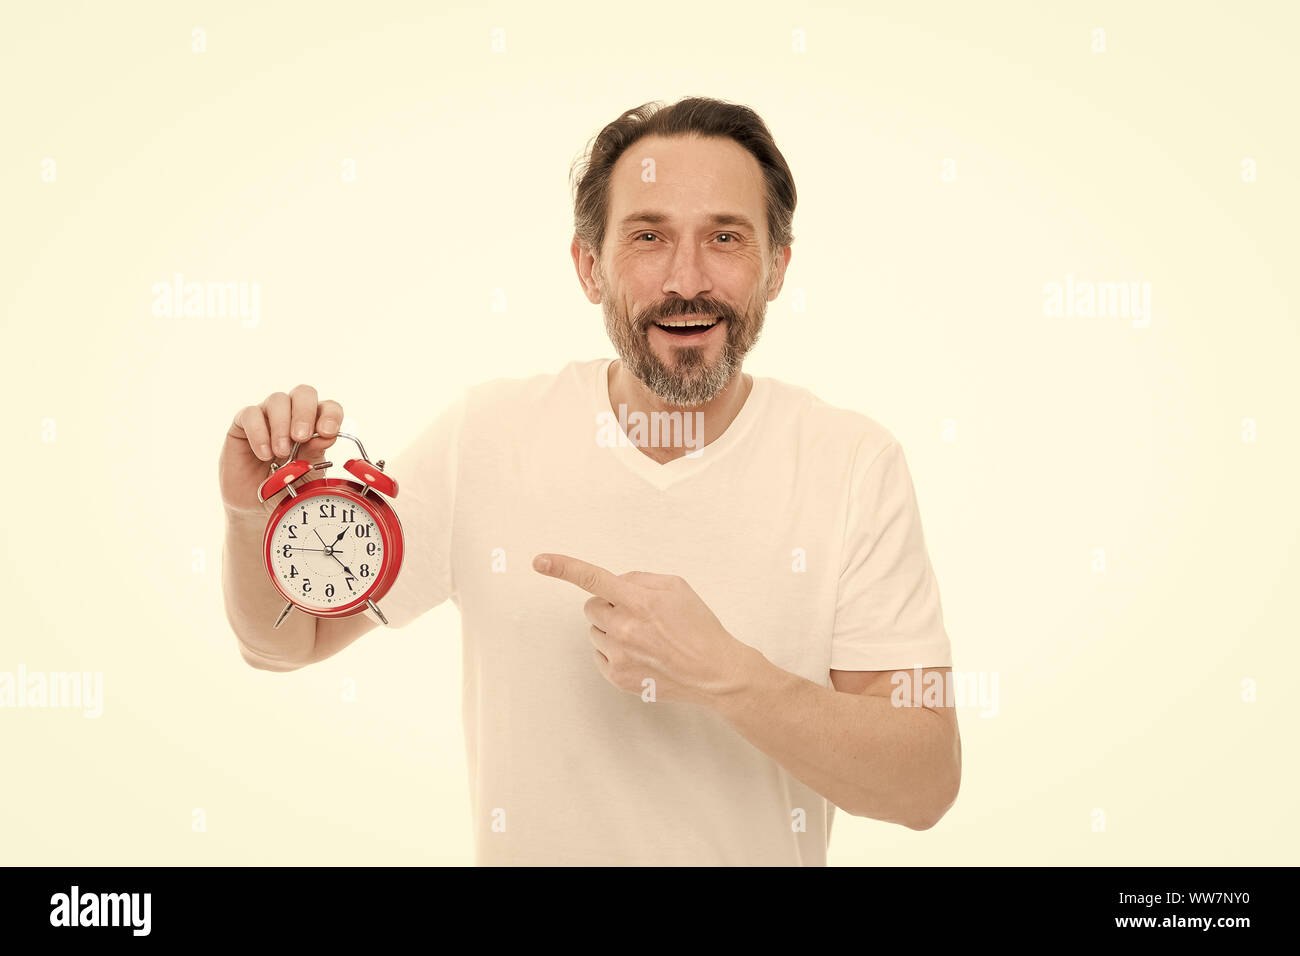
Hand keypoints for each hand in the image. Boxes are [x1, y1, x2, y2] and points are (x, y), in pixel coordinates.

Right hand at [220, 384, 343, 516]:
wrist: (257, 505)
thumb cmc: (287, 486)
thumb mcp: (306, 474)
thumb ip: (316, 454)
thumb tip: (326, 436)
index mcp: (316, 424)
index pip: (328, 407)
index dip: (331, 415)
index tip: (327, 432)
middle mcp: (293, 414)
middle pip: (303, 393)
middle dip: (305, 413)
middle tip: (301, 438)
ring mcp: (267, 416)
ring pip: (277, 400)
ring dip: (281, 425)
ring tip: (281, 452)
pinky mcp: (242, 424)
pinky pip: (250, 414)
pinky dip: (259, 433)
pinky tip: (264, 454)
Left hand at [532, 552, 755, 706]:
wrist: (715, 672)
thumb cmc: (699, 627)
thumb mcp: (677, 587)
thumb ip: (640, 579)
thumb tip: (615, 582)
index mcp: (639, 601)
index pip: (593, 578)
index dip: (564, 567)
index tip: (540, 560)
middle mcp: (624, 628)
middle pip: (591, 606)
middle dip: (607, 605)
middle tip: (635, 614)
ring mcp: (619, 655)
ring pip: (595, 631)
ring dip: (611, 629)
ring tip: (644, 638)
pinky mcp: (617, 677)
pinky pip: (599, 654)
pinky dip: (614, 651)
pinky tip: (640, 654)